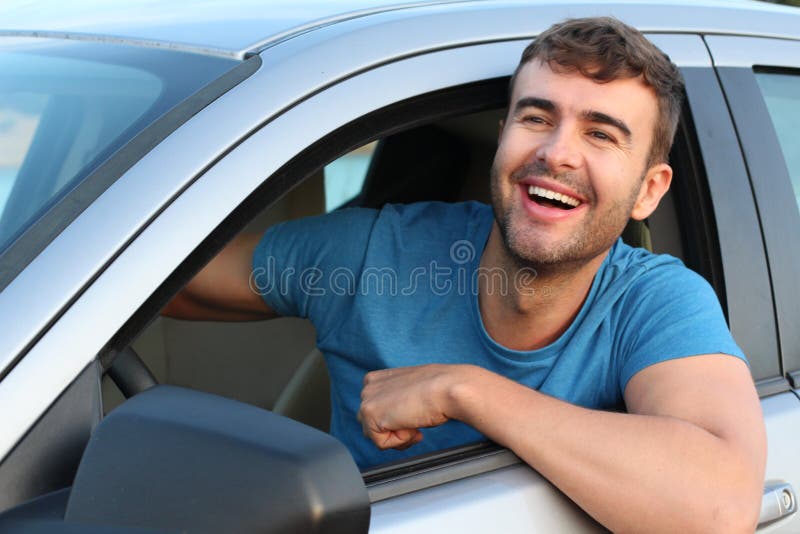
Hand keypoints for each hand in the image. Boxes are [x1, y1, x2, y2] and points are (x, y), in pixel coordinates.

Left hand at [357, 364, 473, 450]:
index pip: (377, 411)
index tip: (414, 415)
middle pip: (373, 425)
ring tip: (415, 424)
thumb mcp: (414, 393)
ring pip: (375, 435)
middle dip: (395, 430)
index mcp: (379, 379)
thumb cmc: (439, 389)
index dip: (397, 421)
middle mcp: (369, 386)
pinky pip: (381, 443)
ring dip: (397, 436)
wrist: (447, 388)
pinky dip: (399, 441)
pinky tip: (411, 425)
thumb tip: (397, 418)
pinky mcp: (370, 414)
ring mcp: (367, 399)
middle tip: (416, 424)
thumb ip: (399, 402)